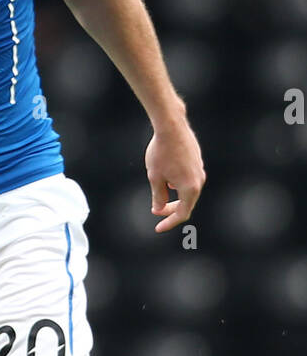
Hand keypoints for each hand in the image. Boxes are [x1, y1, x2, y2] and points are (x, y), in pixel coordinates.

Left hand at [145, 117, 205, 232]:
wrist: (171, 126)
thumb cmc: (161, 152)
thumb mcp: (155, 177)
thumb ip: (158, 196)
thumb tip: (159, 209)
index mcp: (190, 189)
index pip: (182, 214)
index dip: (169, 222)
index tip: (158, 228)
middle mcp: (199, 181)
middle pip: (186, 203)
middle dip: (171, 209)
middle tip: (156, 211)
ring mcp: (199, 170)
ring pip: (187, 190)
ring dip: (174, 195)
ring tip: (159, 190)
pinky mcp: (197, 161)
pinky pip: (188, 178)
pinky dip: (178, 183)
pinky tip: (167, 177)